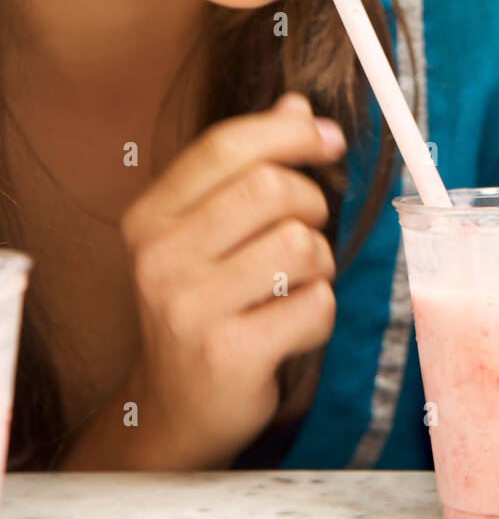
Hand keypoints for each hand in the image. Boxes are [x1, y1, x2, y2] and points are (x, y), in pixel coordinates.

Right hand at [111, 91, 345, 468]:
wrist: (171, 411)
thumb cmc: (201, 307)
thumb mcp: (206, 233)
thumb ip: (246, 168)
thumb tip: (297, 106)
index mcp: (150, 218)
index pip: (224, 146)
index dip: (288, 132)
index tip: (329, 137)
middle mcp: (160, 258)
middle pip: (270, 188)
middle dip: (309, 204)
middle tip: (304, 232)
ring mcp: (189, 308)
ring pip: (300, 244)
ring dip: (318, 264)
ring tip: (294, 285)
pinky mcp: (229, 354)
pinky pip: (314, 305)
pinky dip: (319, 313)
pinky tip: (290, 327)